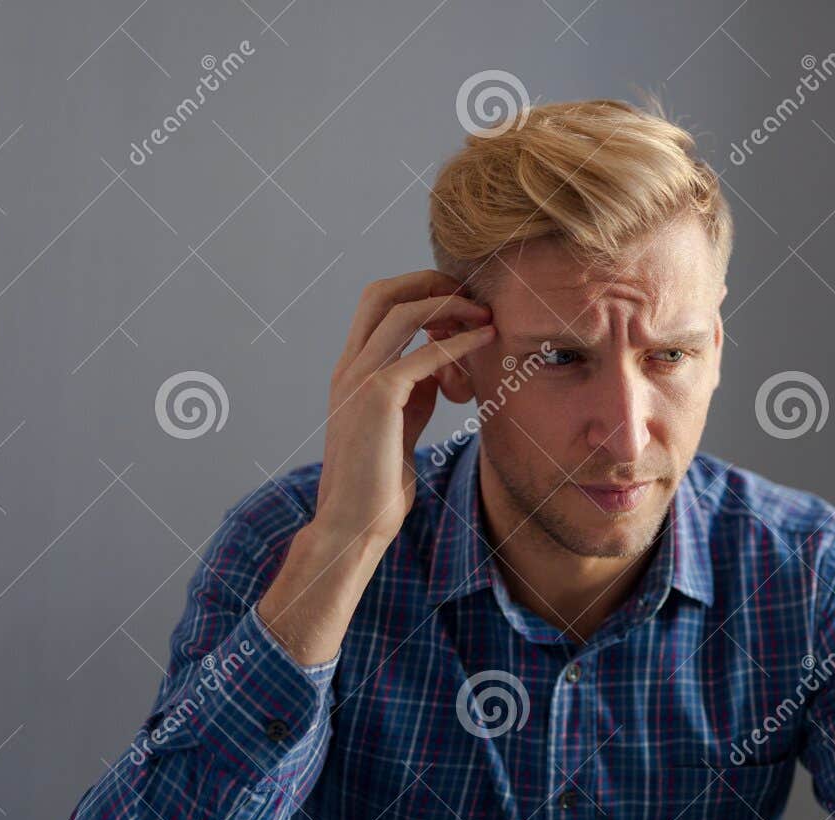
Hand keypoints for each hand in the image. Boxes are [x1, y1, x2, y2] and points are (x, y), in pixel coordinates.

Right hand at [312, 271, 494, 549]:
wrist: (354, 523)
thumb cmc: (378, 483)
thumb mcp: (399, 425)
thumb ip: (413, 391)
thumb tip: (440, 367)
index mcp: (351, 370)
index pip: (378, 305)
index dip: (419, 292)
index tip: (460, 302)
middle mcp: (349, 366)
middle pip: (383, 292)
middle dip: (429, 282)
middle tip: (472, 294)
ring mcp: (359, 379)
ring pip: (401, 312)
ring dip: (448, 304)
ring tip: (484, 312)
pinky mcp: (377, 398)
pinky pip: (423, 353)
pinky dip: (458, 341)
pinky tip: (486, 338)